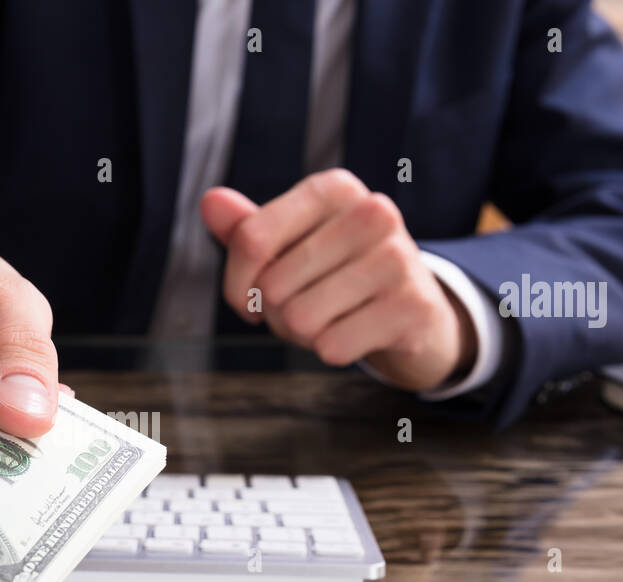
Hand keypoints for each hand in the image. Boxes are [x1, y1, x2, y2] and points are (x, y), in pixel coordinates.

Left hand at [201, 170, 475, 390]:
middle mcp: (373, 212)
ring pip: (300, 319)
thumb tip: (210, 201)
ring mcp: (399, 258)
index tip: (249, 296)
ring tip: (333, 317)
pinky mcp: (413, 306)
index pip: (251, 240)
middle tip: (308, 306)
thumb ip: (247, 229)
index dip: (237, 283)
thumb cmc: (337, 275)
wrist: (412, 311)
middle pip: (273, 286)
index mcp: (335, 188)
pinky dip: (334, 351)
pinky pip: (332, 346)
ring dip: (304, 334)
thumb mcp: (289, 248)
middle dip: (277, 312)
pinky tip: (357, 334)